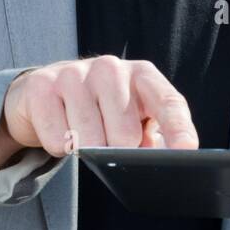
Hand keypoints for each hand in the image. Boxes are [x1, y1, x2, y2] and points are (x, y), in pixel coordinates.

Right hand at [0, 56, 197, 164]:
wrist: (44, 92)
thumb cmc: (100, 109)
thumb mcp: (132, 116)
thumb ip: (152, 136)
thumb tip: (161, 161)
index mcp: (142, 75)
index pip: (168, 101)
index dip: (179, 128)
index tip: (187, 151)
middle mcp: (111, 68)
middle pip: (126, 134)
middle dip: (119, 152)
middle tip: (110, 144)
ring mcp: (75, 74)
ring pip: (90, 140)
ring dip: (88, 150)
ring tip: (85, 134)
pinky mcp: (42, 87)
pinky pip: (59, 140)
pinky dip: (61, 147)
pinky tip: (62, 129)